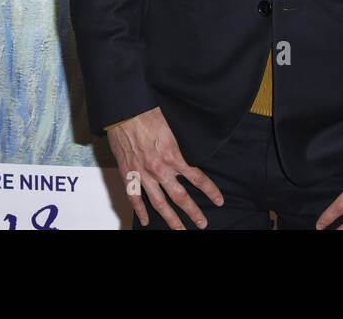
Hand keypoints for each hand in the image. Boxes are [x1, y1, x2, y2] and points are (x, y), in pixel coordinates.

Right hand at [108, 106, 223, 228]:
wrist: (124, 113)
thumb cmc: (148, 115)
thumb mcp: (172, 129)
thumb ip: (179, 147)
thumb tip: (188, 157)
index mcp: (173, 156)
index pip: (197, 178)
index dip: (209, 190)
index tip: (218, 200)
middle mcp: (159, 169)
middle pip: (180, 197)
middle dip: (193, 212)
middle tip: (202, 224)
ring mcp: (143, 174)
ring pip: (159, 203)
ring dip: (171, 219)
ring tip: (180, 230)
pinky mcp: (128, 175)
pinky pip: (135, 198)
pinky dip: (140, 211)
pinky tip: (146, 221)